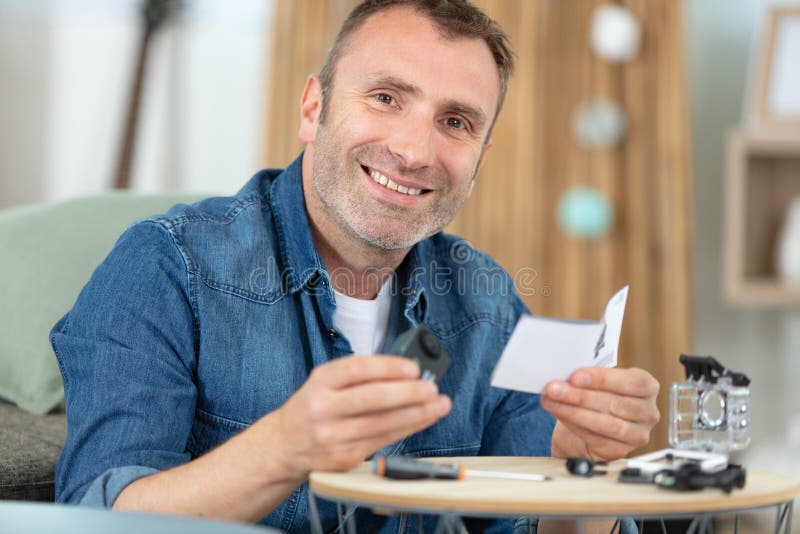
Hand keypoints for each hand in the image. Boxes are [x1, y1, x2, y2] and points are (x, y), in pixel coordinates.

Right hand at [264, 355, 450, 479]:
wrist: (284, 445)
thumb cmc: (313, 407)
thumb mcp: (325, 382)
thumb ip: (359, 376)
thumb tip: (406, 371)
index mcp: (320, 381)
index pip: (357, 369)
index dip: (388, 368)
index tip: (413, 368)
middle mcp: (323, 408)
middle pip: (372, 399)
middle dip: (408, 394)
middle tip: (432, 388)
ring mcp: (333, 436)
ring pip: (382, 424)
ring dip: (416, 414)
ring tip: (438, 405)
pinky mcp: (343, 457)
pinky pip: (382, 441)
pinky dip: (406, 429)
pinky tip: (422, 420)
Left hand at [541, 367, 659, 460]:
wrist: (586, 430)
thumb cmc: (595, 400)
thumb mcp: (594, 383)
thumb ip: (586, 378)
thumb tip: (564, 377)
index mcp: (647, 387)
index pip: (633, 382)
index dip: (603, 379)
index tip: (576, 377)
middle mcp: (648, 412)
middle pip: (616, 403)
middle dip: (580, 395)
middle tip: (555, 389)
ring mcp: (638, 434)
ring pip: (606, 423)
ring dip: (574, 411)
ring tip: (553, 401)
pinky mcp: (622, 451)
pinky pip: (597, 438)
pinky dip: (574, 424)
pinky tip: (560, 414)